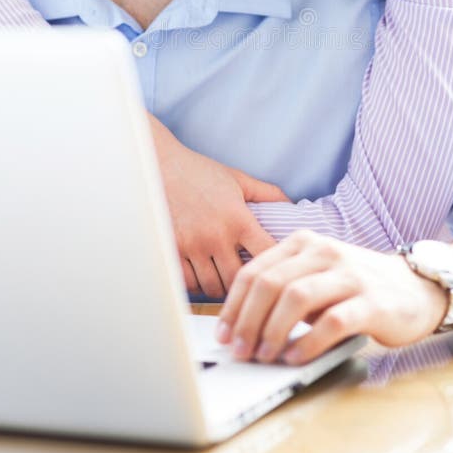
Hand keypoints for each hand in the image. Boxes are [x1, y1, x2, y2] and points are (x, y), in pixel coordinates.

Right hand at [146, 114, 289, 297]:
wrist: (159, 165)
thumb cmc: (200, 172)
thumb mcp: (238, 179)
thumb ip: (267, 194)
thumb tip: (293, 205)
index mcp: (237, 219)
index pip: (267, 254)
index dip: (275, 265)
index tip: (277, 269)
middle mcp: (216, 236)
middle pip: (239, 280)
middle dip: (246, 284)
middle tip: (250, 283)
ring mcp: (191, 246)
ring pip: (212, 287)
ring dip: (221, 287)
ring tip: (227, 281)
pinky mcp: (170, 251)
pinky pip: (188, 283)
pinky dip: (197, 284)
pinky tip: (203, 276)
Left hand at [216, 230, 447, 363]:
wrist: (416, 288)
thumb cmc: (355, 287)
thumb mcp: (315, 278)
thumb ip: (284, 291)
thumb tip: (240, 327)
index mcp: (304, 243)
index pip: (255, 270)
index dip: (234, 305)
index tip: (223, 334)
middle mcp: (324, 252)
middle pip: (270, 283)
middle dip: (248, 320)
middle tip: (240, 351)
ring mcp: (349, 274)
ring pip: (297, 297)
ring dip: (273, 331)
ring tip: (264, 356)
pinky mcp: (372, 301)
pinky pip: (332, 321)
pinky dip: (308, 343)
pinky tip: (296, 358)